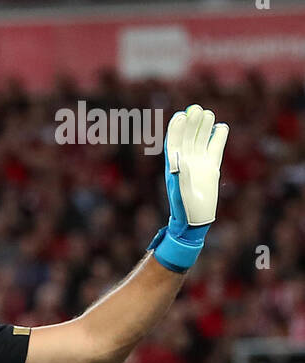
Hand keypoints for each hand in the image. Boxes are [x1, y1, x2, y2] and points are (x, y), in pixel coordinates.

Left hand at [149, 105, 228, 272]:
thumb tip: (178, 157)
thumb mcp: (179, 191)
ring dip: (205, 126)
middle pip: (189, 135)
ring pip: (202, 138)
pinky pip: (216, 147)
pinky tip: (220, 128)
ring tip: (208, 115)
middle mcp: (186, 159)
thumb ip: (179, 174)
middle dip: (192, 122)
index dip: (177, 127)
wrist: (195, 220)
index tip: (181, 116)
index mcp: (174, 163)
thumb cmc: (183, 208)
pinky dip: (218, 137)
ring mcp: (200, 162)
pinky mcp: (213, 166)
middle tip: (197, 110)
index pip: (175, 140)